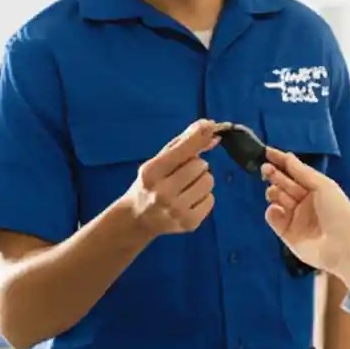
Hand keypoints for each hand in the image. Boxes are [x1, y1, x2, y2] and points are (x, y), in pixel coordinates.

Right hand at [121, 119, 220, 239]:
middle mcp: (162, 193)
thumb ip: (183, 144)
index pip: (182, 150)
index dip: (198, 136)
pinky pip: (211, 200)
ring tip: (187, 186)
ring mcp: (176, 211)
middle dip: (196, 165)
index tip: (210, 125)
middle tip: (183, 173)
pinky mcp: (189, 223)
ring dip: (201, 180)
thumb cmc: (151, 183)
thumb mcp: (158, 161)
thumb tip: (210, 129)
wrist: (138, 218)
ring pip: (208, 182)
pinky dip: (203, 197)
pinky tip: (189, 200)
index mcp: (151, 173)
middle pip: (201, 165)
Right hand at [261, 147, 349, 285]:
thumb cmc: (339, 214)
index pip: (295, 172)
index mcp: (316, 189)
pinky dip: (272, 212)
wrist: (342, 247)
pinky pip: (273, 218)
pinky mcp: (288, 234)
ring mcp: (296, 218)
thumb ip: (302, 171)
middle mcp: (305, 202)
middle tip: (266, 169)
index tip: (267, 153)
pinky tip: (277, 209)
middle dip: (274, 175)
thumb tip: (288, 157)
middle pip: (284, 184)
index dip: (281, 162)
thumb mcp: (323, 185)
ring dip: (273, 192)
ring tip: (274, 191)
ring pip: (277, 199)